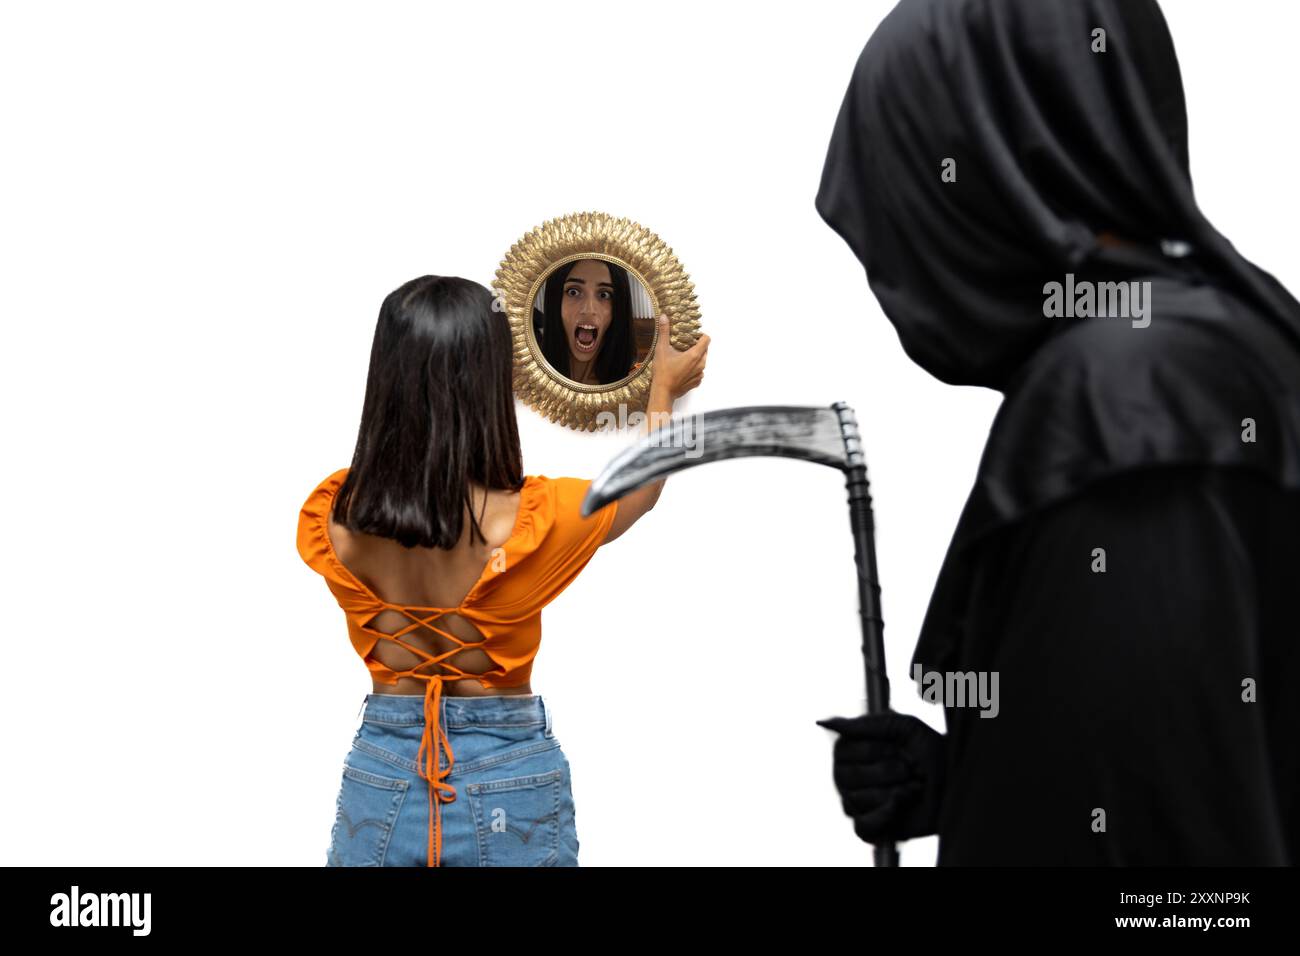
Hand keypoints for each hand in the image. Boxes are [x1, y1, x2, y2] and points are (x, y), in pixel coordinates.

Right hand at [650, 313, 708, 399]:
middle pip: (705, 350)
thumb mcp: (661, 349)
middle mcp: (701, 365)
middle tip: (684, 346)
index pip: (707, 339)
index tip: (692, 336)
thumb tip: (663, 317)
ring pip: (702, 361)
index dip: (700, 335)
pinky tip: (682, 369)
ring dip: (695, 358)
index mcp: (695, 355)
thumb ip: (664, 332)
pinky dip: (693, 369)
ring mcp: (699, 374)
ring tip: (682, 357)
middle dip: (697, 346)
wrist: (663, 391)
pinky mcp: (696, 382)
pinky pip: (699, 372)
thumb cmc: (663, 372)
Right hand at [816, 711, 946, 842]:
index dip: (876, 750)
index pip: (842, 752)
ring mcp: (857, 803)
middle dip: (887, 772)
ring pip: (856, 801)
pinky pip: (862, 826)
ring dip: (892, 792)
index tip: (899, 748)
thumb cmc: (929, 751)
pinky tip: (900, 805)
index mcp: (849, 751)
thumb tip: (823, 722)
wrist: (954, 781)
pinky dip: (884, 816)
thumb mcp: (901, 727)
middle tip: (909, 769)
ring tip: (911, 787)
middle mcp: (847, 777)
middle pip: (846, 777)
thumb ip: (863, 725)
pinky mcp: (871, 828)